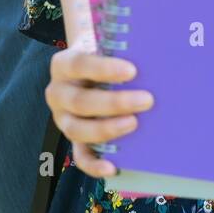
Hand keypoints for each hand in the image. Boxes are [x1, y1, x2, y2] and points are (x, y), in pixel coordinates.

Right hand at [45, 35, 154, 177]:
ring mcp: (63, 118)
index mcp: (63, 64)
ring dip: (106, 130)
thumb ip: (121, 46)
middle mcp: (57, 92)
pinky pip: (79, 156)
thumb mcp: (106, 45)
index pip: (79, 64)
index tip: (133, 70)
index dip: (104, 68)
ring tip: (134, 124)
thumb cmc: (104, 55)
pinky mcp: (73, 139)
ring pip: (77, 130)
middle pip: (80, 101)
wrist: (90, 66)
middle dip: (115, 103)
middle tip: (147, 100)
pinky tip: (113, 167)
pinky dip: (94, 165)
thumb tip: (156, 51)